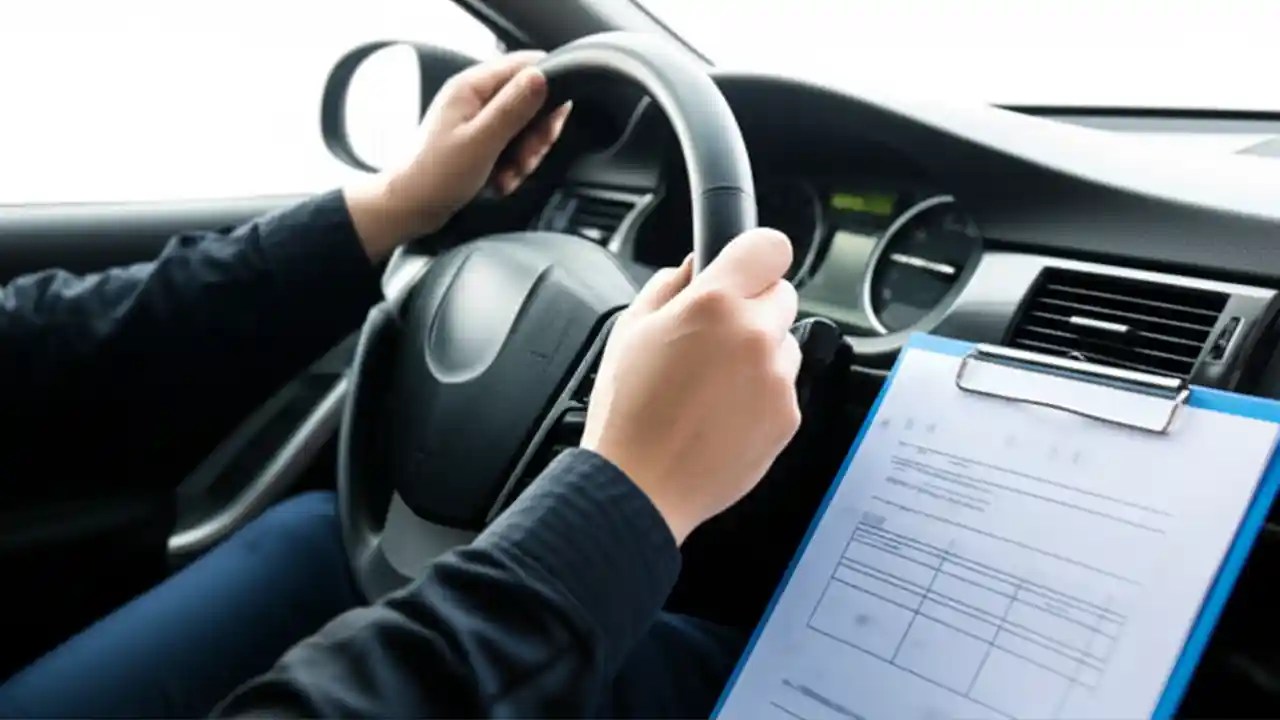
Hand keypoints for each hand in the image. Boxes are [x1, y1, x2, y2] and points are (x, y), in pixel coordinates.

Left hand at [345, 50, 571, 259]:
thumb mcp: (481, 142)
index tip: (549, 124)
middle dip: (536, 133)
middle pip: (531, 99)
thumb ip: (513, 108)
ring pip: (525, 126)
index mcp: (472, 85)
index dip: (547, 90)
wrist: (410, 206)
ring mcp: (479, 119)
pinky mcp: (481, 139)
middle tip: (526, 158)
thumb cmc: (436, 176)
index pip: (526, 65)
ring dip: (526, 155)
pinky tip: (502, 181)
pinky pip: (513, 145)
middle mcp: (475, 96)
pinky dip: (514, 165)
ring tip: (510, 175)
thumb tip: (542, 76)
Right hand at [581, 230, 802, 543]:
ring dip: (761, 353)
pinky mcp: (788, 416)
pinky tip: (723, 413)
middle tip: (714, 338)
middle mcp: (755, 335)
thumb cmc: (628, 412)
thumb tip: (694, 267)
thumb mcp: (630, 329)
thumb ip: (669, 285)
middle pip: (782, 295)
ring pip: (786, 343)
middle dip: (753, 308)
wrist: (641, 485)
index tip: (747, 267)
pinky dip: (762, 394)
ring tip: (714, 385)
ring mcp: (776, 378)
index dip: (756, 255)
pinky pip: (784, 387)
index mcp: (715, 303)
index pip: (770, 247)